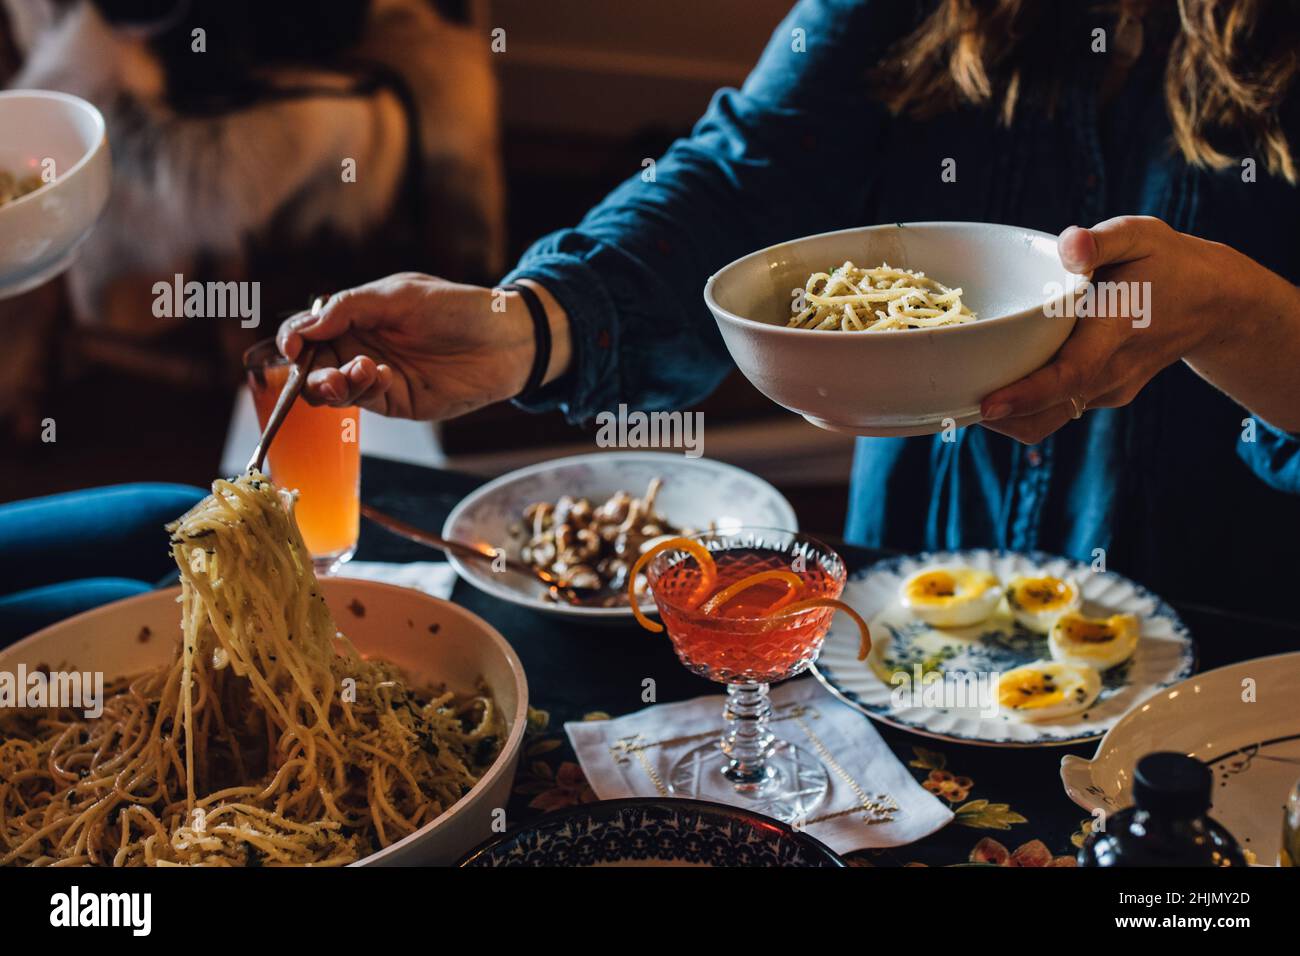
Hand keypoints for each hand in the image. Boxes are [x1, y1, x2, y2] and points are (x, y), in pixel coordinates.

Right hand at [275, 273, 568, 419]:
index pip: (308, 329)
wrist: (507, 340)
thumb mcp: (400, 295)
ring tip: (354, 373)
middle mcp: (360, 345)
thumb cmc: (457, 308)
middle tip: (323, 372)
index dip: (292, 338)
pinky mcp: (396, 400)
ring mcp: (377, 375)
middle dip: (308, 371)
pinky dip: (362, 389)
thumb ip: (349, 307)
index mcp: (356, 314)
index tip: (290, 347)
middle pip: (312, 364)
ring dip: (331, 384)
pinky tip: (381, 375)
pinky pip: (364, 400)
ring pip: (332, 389)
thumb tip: (305, 324)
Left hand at [979, 216, 1234, 443]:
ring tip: (959, 387)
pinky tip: (992, 377)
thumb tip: (1068, 247)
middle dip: (996, 415)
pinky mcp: (1099, 396)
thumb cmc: (1168, 263)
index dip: (1028, 394)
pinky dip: (1021, 404)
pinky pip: (1054, 412)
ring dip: (1003, 415)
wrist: (1213, 304)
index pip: (1071, 375)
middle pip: (1047, 412)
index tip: (987, 405)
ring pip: (1047, 421)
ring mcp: (1106, 391)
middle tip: (945, 397)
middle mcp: (1111, 373)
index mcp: (1116, 333)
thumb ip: (1104, 240)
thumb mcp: (1143, 235)